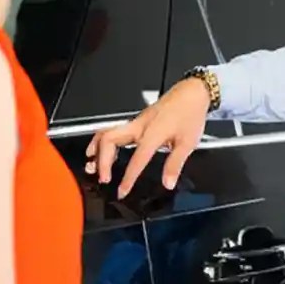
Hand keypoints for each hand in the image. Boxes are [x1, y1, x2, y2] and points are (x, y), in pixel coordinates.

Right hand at [85, 79, 209, 197]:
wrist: (192, 92)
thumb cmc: (190, 113)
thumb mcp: (188, 143)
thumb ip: (175, 164)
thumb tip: (168, 182)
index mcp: (152, 134)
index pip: (136, 160)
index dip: (128, 178)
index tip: (122, 191)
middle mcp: (140, 126)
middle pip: (109, 140)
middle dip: (102, 161)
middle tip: (103, 178)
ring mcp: (136, 122)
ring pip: (107, 132)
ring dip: (98, 149)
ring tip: (92, 164)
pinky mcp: (137, 120)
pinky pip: (113, 129)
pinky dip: (103, 140)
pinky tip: (100, 149)